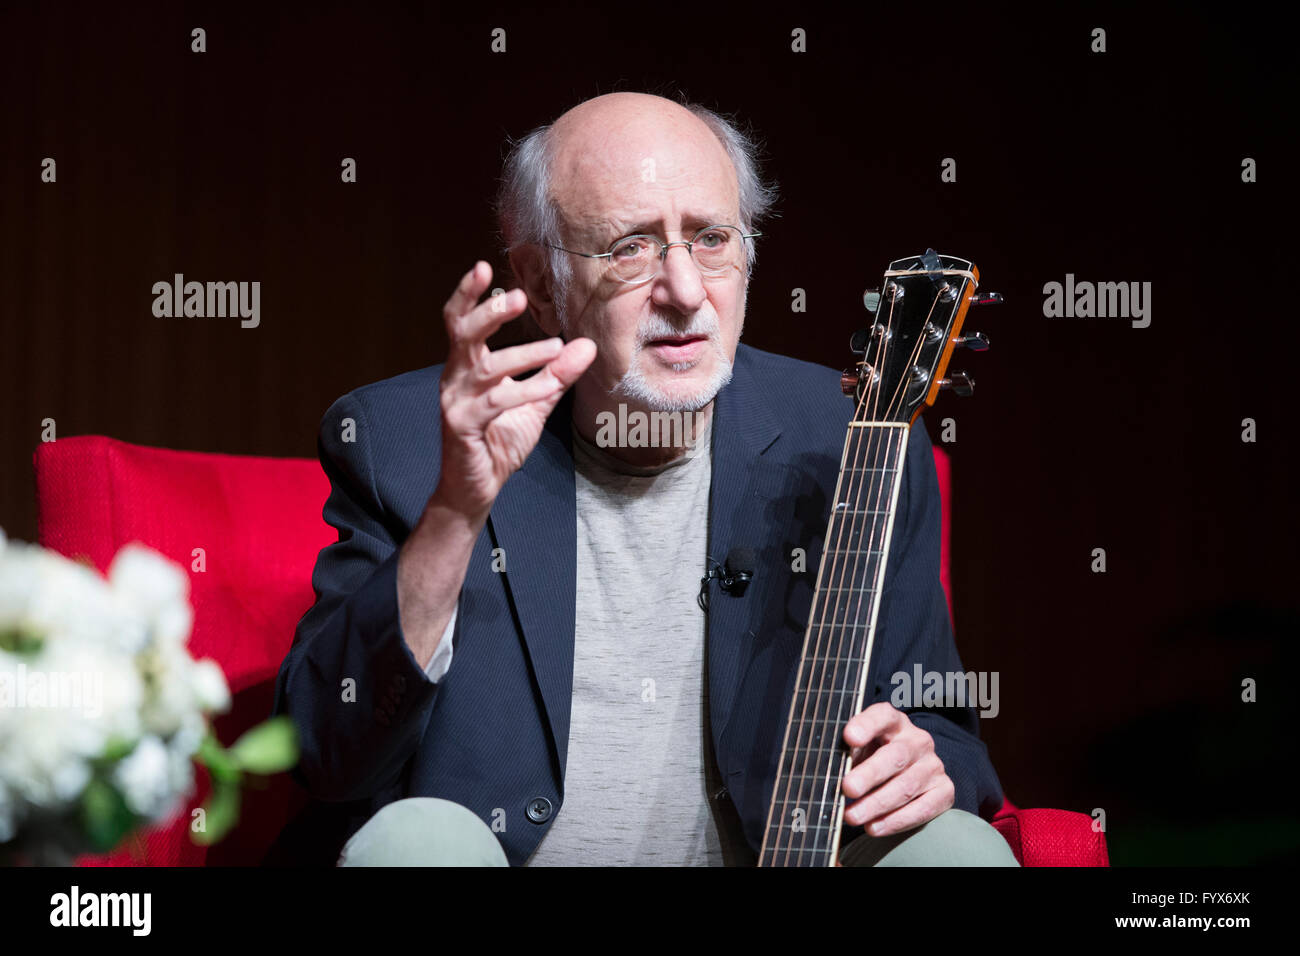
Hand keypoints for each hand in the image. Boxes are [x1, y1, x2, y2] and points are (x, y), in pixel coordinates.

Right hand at [436, 261, 595, 517]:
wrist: (476, 487)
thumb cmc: (499, 440)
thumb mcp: (535, 402)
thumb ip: (557, 374)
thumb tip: (586, 344)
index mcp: (466, 366)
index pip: (460, 321)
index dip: (469, 294)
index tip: (483, 266)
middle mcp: (455, 378)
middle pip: (462, 333)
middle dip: (487, 311)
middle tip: (517, 296)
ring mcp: (455, 402)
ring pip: (485, 367)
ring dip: (522, 355)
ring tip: (555, 348)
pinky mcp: (462, 426)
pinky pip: (494, 403)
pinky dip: (522, 392)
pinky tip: (546, 387)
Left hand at [840, 701, 954, 835]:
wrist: (905, 775)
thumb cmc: (873, 758)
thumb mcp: (859, 749)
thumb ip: (847, 753)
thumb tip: (831, 769)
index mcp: (894, 722)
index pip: (882, 716)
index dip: (866, 725)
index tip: (850, 737)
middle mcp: (918, 740)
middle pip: (896, 756)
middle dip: (869, 774)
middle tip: (847, 789)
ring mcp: (933, 766)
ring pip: (906, 787)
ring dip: (876, 805)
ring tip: (851, 816)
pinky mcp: (944, 791)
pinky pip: (922, 809)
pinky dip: (895, 821)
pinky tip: (874, 827)